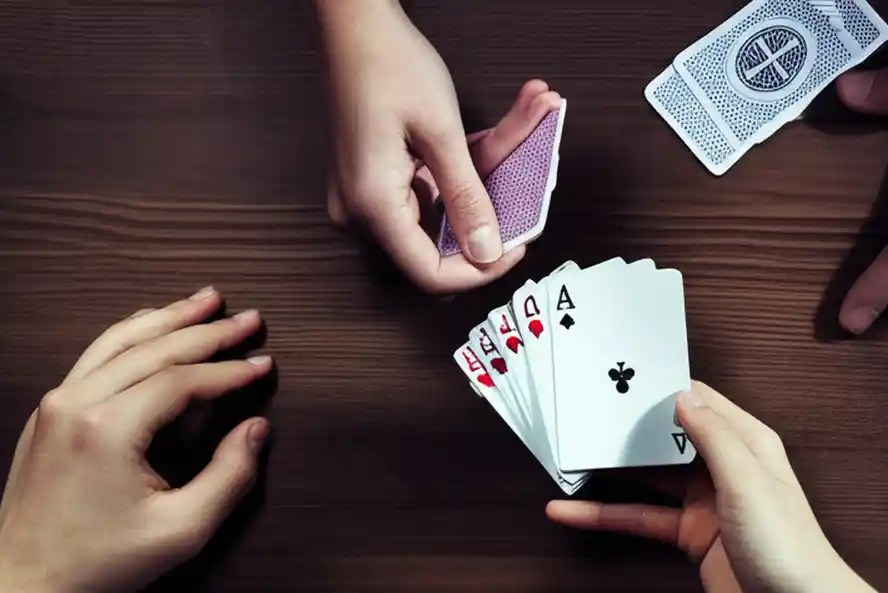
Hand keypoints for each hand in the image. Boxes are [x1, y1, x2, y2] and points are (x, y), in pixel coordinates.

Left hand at [0, 288, 272, 592]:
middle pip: (152, 349)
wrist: (27, 583)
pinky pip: (94, 357)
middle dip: (207, 331)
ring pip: (118, 342)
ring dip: (167, 318)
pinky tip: (153, 324)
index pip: (180, 380)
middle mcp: (76, 404)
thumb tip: (256, 428)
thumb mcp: (182, 529)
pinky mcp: (48, 414)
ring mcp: (55, 405)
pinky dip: (131, 334)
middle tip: (249, 318)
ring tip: (207, 300)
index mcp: (107, 430)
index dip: (228, 370)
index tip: (264, 364)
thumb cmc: (103, 562)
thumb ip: (229, 476)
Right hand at [318, 0, 557, 292]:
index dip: (480, 269)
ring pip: (449, 205)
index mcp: (372, 205)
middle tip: (532, 184)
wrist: (355, 23)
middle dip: (495, 207)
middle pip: (444, 236)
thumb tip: (487, 251)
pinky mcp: (383, 175)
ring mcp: (372, 192)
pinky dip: (472, 162)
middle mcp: (364, 209)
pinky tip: (508, 126)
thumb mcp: (441, 135)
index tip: (517, 247)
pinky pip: (436, 184)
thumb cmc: (386, 64)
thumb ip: (467, 198)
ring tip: (532, 117)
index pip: (430, 272)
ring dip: (492, 171)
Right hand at [547, 382, 855, 592]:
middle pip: (669, 438)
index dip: (661, 389)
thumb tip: (680, 396)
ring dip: (611, 470)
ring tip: (569, 456)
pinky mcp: (690, 539)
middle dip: (629, 427)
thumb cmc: (787, 546)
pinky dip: (606, 516)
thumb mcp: (747, 480)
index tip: (619, 376)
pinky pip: (641, 520)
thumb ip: (713, 436)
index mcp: (747, 443)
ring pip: (648, 479)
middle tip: (582, 412)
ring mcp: (706, 505)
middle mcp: (725, 468)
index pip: (699, 402)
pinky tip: (571, 513)